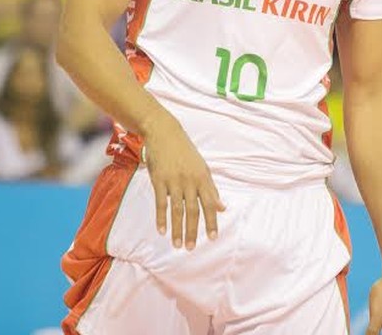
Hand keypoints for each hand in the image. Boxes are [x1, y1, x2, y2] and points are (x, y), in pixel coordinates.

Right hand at [143, 117, 225, 249]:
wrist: (164, 132)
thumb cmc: (184, 151)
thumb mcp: (202, 167)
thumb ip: (211, 189)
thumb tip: (222, 208)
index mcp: (203, 178)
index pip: (209, 204)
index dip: (211, 221)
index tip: (213, 238)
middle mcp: (190, 180)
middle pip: (193, 210)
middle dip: (193, 230)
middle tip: (192, 248)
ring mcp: (174, 180)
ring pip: (177, 209)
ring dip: (177, 229)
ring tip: (177, 245)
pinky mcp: (159, 180)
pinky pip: (160, 202)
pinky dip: (161, 218)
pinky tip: (162, 231)